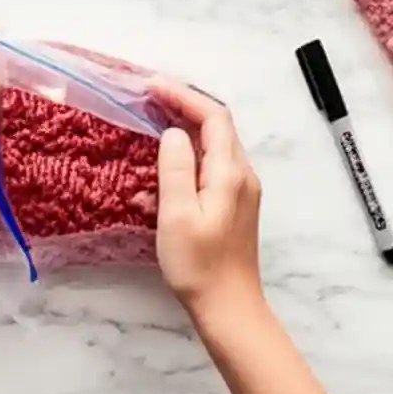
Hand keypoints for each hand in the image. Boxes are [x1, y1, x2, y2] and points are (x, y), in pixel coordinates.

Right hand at [154, 82, 263, 320]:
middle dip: (185, 105)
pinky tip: (168, 159)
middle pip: (218, 125)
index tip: (152, 87)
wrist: (229, 306)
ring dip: (188, 126)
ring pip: (216, 144)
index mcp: (230, 172)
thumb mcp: (178, 214)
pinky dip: (192, 150)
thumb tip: (173, 133)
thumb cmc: (199, 265)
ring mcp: (242, 190)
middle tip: (150, 97)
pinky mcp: (235, 205)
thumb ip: (176, 168)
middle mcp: (243, 175)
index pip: (213, 116)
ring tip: (154, 119)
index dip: (183, 95)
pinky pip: (214, 164)